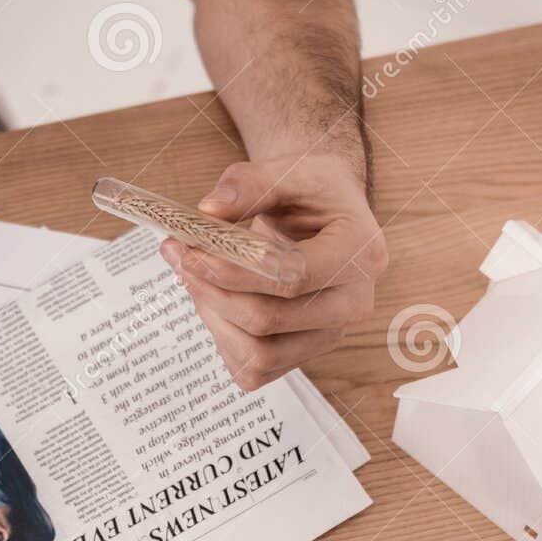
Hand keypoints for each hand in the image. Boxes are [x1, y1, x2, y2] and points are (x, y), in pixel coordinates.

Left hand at [162, 153, 386, 390]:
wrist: (329, 215)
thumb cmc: (312, 191)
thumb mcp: (288, 169)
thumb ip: (249, 184)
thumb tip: (208, 211)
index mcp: (361, 252)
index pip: (292, 277)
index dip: (233, 270)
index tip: (191, 251)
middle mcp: (354, 303)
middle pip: (268, 320)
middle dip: (213, 291)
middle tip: (181, 258)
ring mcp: (331, 335)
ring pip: (258, 355)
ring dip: (213, 318)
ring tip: (195, 279)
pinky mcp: (306, 354)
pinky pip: (255, 371)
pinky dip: (223, 341)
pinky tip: (216, 303)